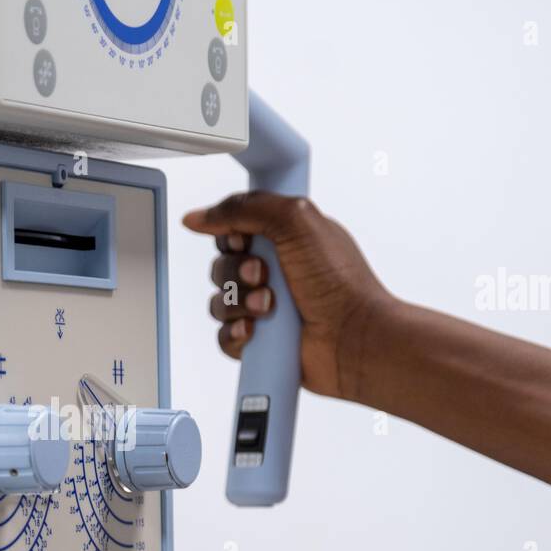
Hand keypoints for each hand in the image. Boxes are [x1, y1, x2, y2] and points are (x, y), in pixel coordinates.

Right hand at [182, 194, 394, 399]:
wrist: (352, 336)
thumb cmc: (338, 280)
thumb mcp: (295, 221)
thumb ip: (245, 208)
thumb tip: (197, 217)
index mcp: (285, 240)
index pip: (234, 231)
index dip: (231, 236)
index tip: (245, 242)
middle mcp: (275, 273)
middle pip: (223, 266)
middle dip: (237, 272)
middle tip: (264, 276)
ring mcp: (266, 309)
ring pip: (221, 302)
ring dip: (237, 303)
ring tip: (267, 307)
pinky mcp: (260, 341)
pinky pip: (225, 336)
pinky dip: (234, 332)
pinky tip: (254, 330)